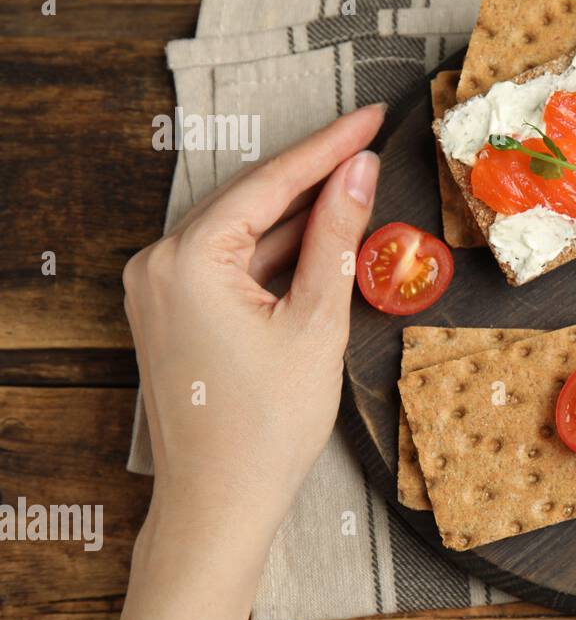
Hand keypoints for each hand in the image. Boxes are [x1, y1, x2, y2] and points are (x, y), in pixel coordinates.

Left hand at [98, 104, 383, 619]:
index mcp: (186, 259)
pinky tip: (321, 240)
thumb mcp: (316, 322)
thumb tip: (359, 171)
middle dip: (315, 175)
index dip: (329, 147)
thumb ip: (337, 237)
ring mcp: (159, 288)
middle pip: (252, 201)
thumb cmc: (266, 425)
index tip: (372, 115)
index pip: (271, 184)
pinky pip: (231, 264)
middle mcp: (158, 263)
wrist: (219, 503)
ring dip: (301, 216)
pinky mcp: (172, 312)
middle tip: (372, 139)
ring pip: (244, 232)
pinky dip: (277, 254)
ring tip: (359, 186)